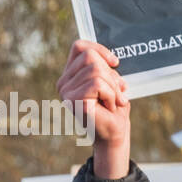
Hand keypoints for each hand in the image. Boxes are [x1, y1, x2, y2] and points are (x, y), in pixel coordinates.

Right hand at [57, 40, 130, 179]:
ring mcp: (66, 92)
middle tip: (117, 93)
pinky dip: (110, 95)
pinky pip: (98, 84)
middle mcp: (64, 83)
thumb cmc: (113, 109)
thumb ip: (106, 68)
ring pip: (95, 70)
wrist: (114, 134)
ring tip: (113, 101)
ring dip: (112, 87)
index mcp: (70, 75)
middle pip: (90, 57)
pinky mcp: (74, 101)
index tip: (115, 63)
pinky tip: (110, 107)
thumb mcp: (112, 82)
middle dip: (111, 74)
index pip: (79, 47)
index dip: (99, 49)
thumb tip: (112, 59)